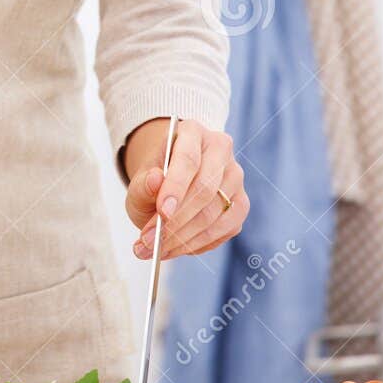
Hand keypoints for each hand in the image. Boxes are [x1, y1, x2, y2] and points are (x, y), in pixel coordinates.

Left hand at [122, 117, 247, 260]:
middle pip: (205, 188)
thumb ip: (144, 183)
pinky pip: (224, 229)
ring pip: (214, 213)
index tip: (162, 213)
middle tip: (149, 241)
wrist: (170, 183)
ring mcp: (235, 177)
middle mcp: (220, 150)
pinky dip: (198, 244)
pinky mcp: (241, 204)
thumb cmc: (155, 179)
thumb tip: (155, 181)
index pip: (188, 159)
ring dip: (183, 238)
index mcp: (192, 132)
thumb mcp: (141, 179)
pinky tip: (174, 249)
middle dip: (176, 221)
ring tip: (154, 250)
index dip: (176, 188)